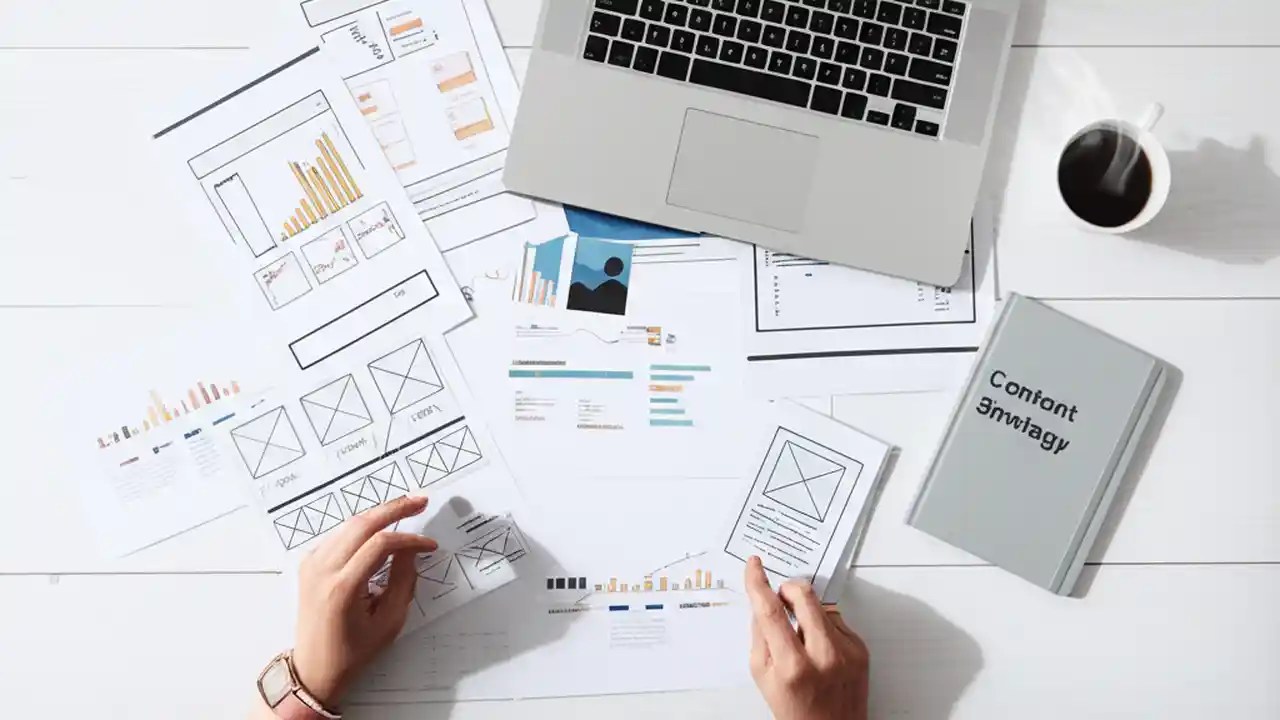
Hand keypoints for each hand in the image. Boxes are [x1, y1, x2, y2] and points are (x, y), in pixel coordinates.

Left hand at [291, 495, 437, 708]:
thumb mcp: (389, 622)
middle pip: (361, 523)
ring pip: (349, 524)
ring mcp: (312, 564)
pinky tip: (379, 528)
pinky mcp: (309, 563)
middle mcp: (322, 570)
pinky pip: (339, 535)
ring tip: (404, 509)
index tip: (429, 545)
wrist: (314, 668)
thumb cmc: (353, 652)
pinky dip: (361, 527)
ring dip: (378, 515)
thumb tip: (412, 549)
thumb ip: (403, 581)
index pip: (380, 545)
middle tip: (420, 501)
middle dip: (394, 508)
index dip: (410, 539)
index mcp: (342, 588)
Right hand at [744, 556, 869, 719]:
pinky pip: (837, 620)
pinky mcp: (861, 649)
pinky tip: (821, 648)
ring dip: (807, 611)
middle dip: (788, 589)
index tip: (755, 566)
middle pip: (804, 596)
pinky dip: (825, 627)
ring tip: (803, 637)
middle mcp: (823, 656)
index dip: (759, 583)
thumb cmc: (796, 710)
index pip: (771, 612)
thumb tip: (761, 604)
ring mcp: (847, 652)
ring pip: (821, 606)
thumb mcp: (764, 677)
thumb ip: (761, 637)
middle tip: (781, 596)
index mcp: (792, 666)